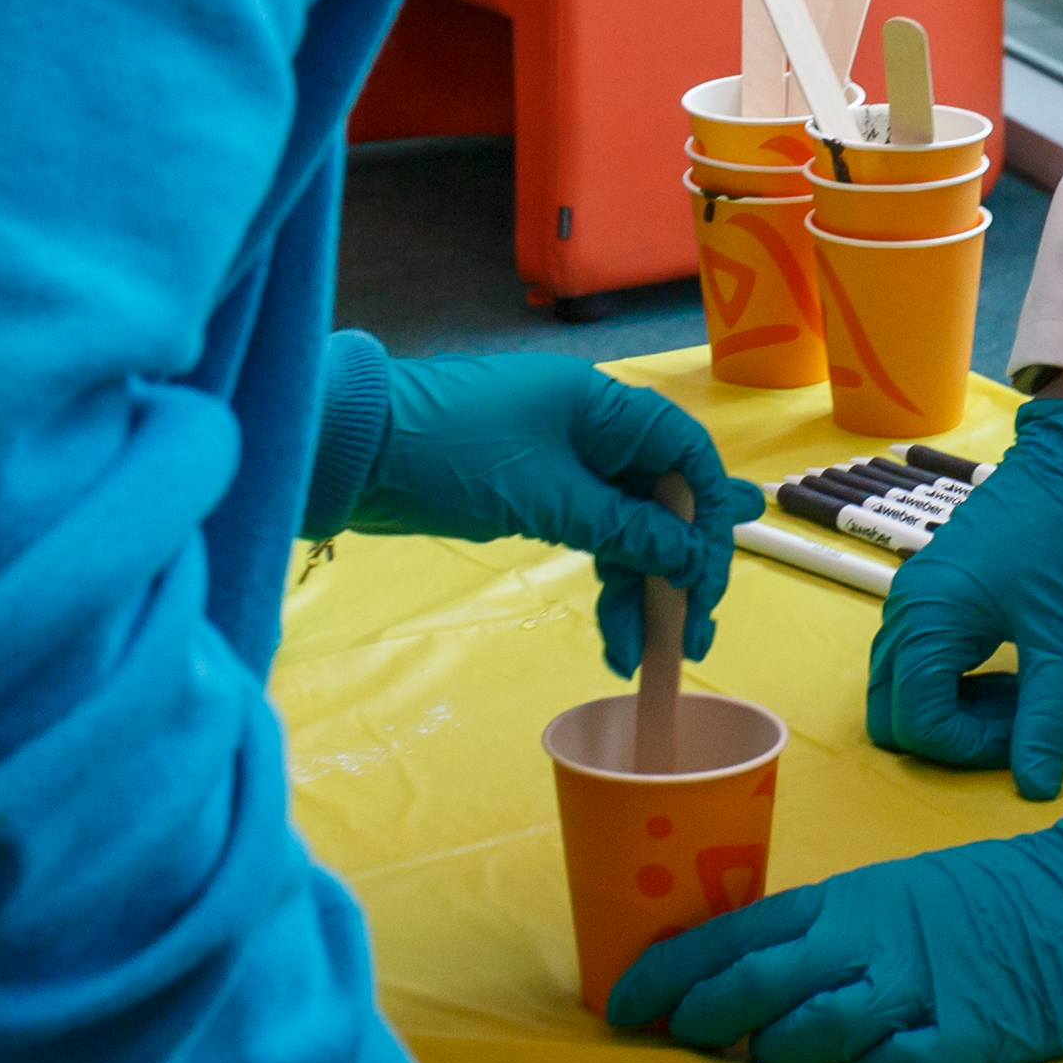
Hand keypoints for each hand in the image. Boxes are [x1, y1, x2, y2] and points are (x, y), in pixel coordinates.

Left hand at [350, 353, 764, 672]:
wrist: (352, 451)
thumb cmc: (453, 454)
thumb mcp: (549, 497)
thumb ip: (628, 529)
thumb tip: (697, 556)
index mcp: (604, 406)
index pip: (688, 453)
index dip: (710, 514)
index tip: (710, 576)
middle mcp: (594, 430)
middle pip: (663, 501)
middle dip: (680, 569)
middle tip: (691, 635)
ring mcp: (566, 465)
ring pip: (629, 530)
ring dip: (642, 591)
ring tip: (648, 655)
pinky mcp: (537, 496)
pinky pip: (593, 540)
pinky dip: (606, 585)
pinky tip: (616, 638)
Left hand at [606, 810, 1062, 1062]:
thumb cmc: (966, 900)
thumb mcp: (881, 895)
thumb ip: (815, 936)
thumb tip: (732, 984)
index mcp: (840, 902)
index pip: (732, 934)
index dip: (668, 971)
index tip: (623, 1004)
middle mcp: (865, 944)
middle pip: (756, 985)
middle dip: (700, 1017)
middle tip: (674, 1038)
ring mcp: (912, 992)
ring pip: (811, 1035)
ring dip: (775, 1054)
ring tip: (770, 1061)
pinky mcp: (961, 1037)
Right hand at [862, 389, 1062, 796]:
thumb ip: (1043, 718)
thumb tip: (1030, 788)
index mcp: (925, 620)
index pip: (917, 722)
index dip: (969, 747)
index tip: (1024, 733)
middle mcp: (906, 612)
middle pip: (895, 712)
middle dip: (952, 734)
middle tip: (1018, 720)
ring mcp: (915, 600)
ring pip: (907, 687)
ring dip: (956, 708)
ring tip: (1022, 694)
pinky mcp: (935, 594)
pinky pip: (924, 660)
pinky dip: (958, 682)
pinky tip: (1011, 670)